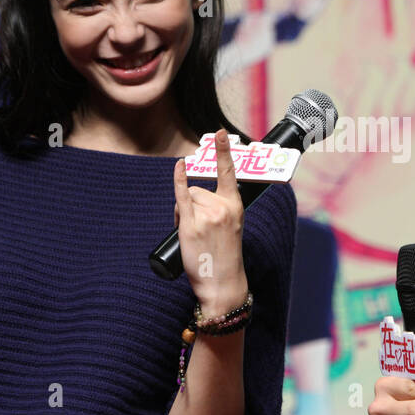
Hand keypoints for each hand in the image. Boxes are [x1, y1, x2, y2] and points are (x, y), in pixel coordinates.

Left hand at [173, 128, 246, 313]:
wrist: (222, 282)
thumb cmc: (224, 257)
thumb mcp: (231, 228)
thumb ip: (219, 209)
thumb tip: (193, 194)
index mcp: (236, 206)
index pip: (229, 173)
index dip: (223, 150)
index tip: (220, 131)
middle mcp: (222, 207)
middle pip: (198, 188)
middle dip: (193, 204)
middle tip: (200, 229)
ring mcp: (206, 214)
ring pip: (187, 197)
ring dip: (184, 211)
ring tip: (194, 234)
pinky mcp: (190, 224)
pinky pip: (181, 195)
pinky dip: (178, 179)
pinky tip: (179, 166)